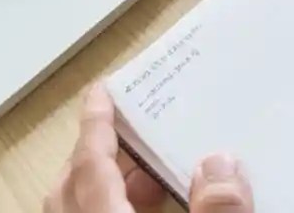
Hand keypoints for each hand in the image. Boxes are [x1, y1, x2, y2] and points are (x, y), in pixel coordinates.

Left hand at [45, 85, 254, 212]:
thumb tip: (222, 163)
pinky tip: (149, 209)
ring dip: (106, 183)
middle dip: (96, 150)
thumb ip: (216, 211)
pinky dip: (110, 207)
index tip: (101, 91)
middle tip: (130, 127)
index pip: (90, 165)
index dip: (96, 125)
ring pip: (76, 208)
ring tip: (151, 171)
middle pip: (71, 185)